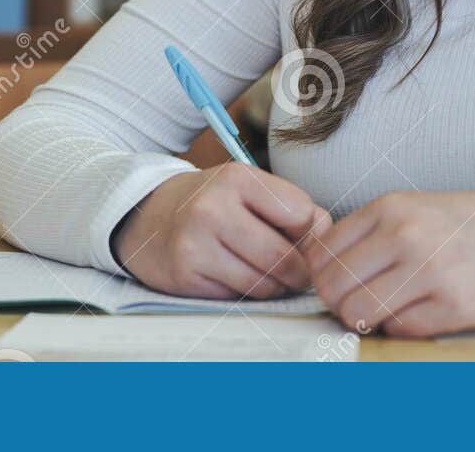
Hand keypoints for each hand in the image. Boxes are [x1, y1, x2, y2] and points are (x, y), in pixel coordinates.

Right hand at [110, 165, 331, 299]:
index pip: (303, 215)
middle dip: (299, 272)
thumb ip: (294, 210)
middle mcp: (214, 207)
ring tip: (267, 274)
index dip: (311, 234)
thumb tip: (327, 246)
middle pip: (285, 257)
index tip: (303, 241)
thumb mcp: (250, 190)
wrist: (147, 217)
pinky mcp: (185, 275)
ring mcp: (196, 243)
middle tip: (296, 272)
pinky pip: (238, 297)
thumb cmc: (212, 203)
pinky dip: (247, 294)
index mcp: (239, 178)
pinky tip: (237, 277)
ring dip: (275, 286)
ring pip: (264, 283)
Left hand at [303, 189, 474, 337]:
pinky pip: (398, 330)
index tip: (343, 282)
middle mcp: (404, 235)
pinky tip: (425, 313)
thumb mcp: (420, 210)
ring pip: (356, 313)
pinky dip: (404, 329)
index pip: (321, 251)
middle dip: (339, 302)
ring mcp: (427, 271)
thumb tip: (327, 271)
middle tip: (362, 303)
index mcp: (391, 207)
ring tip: (392, 310)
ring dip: (367, 320)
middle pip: (331, 286)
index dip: (324, 275)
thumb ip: (374, 234)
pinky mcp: (451, 307)